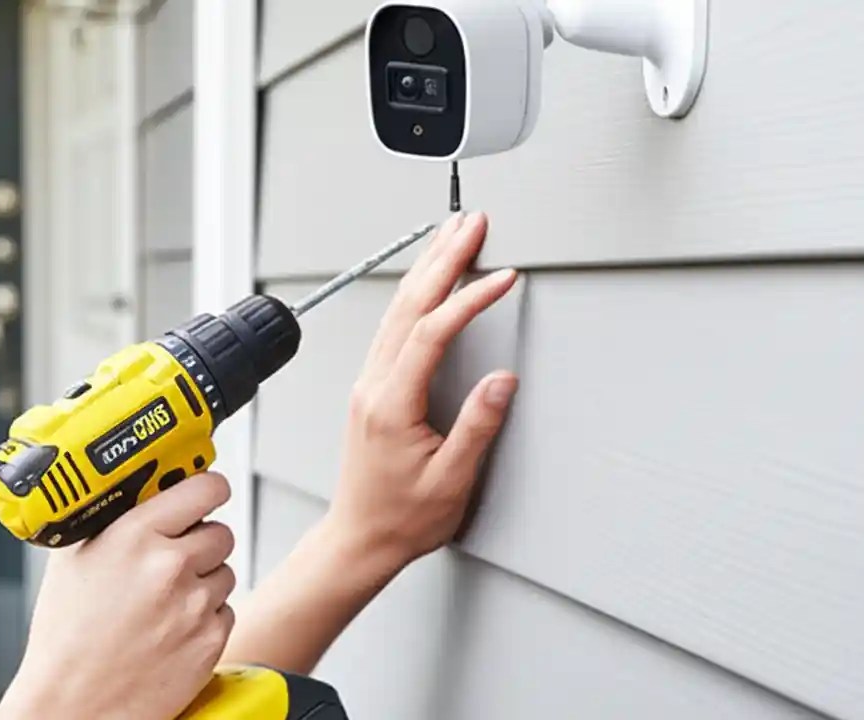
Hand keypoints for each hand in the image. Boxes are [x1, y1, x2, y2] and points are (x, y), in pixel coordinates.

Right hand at [0, 473, 236, 719]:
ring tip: (164, 601)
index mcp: (135, 536)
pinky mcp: (210, 640)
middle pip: (221, 531)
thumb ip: (112, 518)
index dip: (209, 488)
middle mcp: (170, 566)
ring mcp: (194, 605)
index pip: (205, 487)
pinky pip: (225, 610)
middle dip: (201, 541)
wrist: (72, 704)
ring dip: (204, 580)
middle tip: (174, 558)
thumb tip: (139, 490)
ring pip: (225, 571)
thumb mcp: (74, 559)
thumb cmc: (66, 637)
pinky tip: (171, 628)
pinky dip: (206, 617)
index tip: (206, 492)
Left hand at [329, 211, 517, 566]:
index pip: (432, 333)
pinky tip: (428, 281)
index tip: (502, 278)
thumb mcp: (450, 481)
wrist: (361, 538)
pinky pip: (393, 326)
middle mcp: (374, 386)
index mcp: (391, 404)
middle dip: (442, 258)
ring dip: (426, 268)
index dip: (469, 300)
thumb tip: (502, 380)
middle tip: (471, 223)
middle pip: (408, 305)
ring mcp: (369, 384)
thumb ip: (477, 427)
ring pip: (397, 310)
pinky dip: (415, 294)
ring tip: (452, 235)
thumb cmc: (402, 517)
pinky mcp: (373, 388)